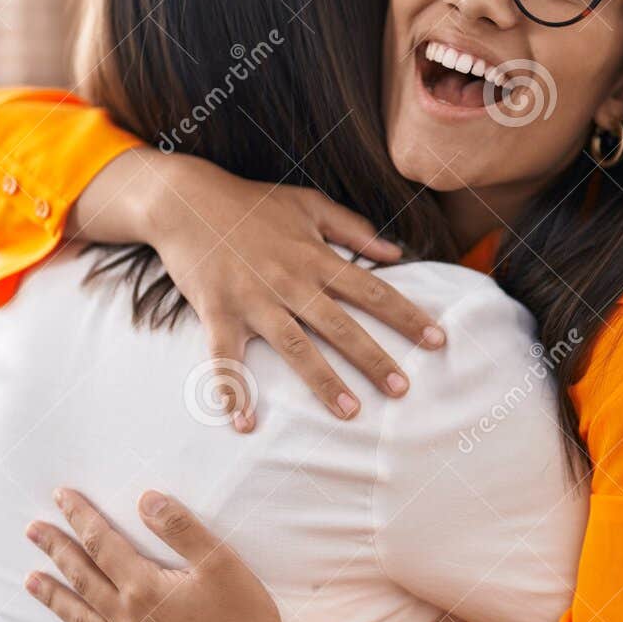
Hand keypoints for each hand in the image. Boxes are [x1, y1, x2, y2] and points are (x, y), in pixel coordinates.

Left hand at [25, 487, 293, 621]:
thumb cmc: (245, 620)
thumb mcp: (220, 563)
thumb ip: (180, 529)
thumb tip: (146, 500)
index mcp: (144, 588)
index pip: (102, 543)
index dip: (80, 516)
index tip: (61, 497)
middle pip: (82, 578)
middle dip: (56, 550)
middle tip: (32, 531)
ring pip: (81, 621)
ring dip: (54, 598)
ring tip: (30, 580)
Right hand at [75, 151, 446, 429]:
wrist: (185, 199)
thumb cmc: (251, 203)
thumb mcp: (308, 204)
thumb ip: (353, 229)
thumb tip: (397, 253)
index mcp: (315, 257)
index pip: (371, 291)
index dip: (406, 315)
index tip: (436, 341)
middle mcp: (290, 281)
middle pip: (341, 325)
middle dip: (374, 358)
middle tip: (402, 390)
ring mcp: (253, 299)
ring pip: (295, 347)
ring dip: (323, 381)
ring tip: (350, 412)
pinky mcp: (217, 312)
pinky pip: (225, 358)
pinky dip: (232, 390)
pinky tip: (243, 422)